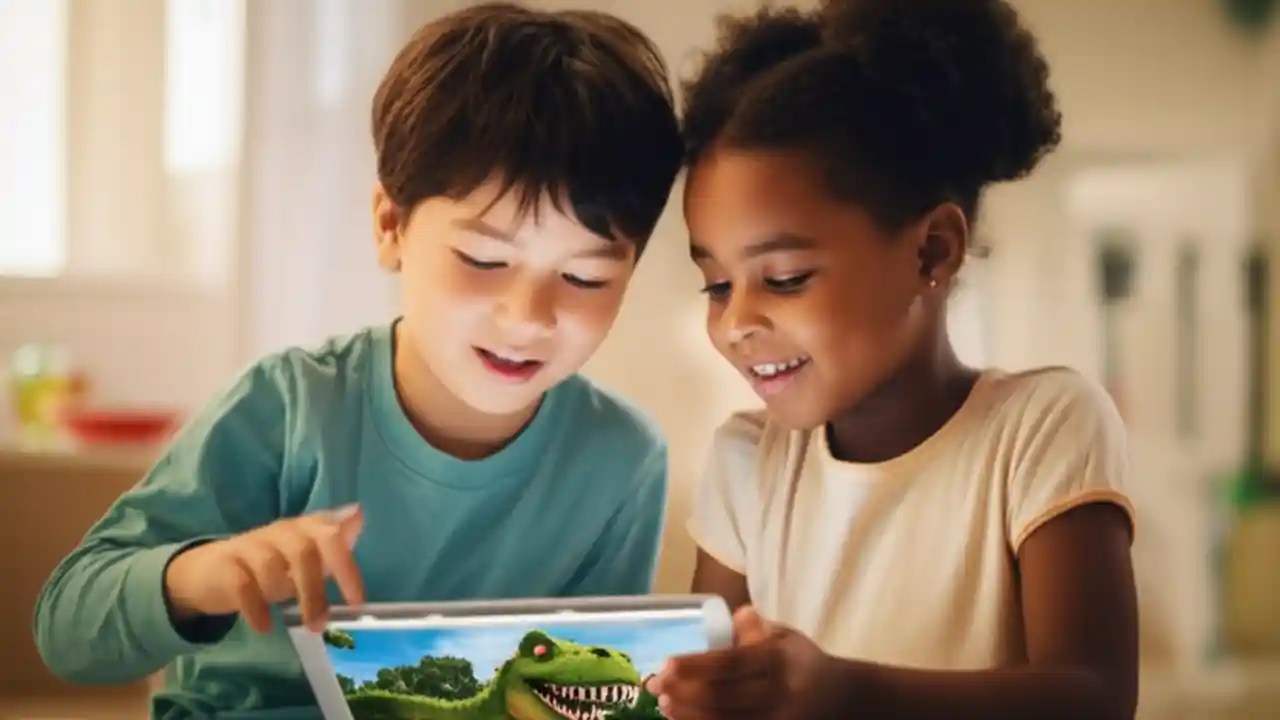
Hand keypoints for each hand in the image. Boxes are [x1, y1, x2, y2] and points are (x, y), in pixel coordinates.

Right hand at [164, 504, 365, 632]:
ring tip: (305, 626)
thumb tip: (359, 517)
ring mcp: (250, 545)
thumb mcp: (304, 556)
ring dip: (291, 598)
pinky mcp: (224, 564)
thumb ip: (331, 545)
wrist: (208, 571)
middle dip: (316, 589)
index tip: (357, 603)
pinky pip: (241, 583)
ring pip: (271, 565)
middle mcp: (280, 531)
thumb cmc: (268, 565)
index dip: (346, 568)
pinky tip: (264, 627)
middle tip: (322, 624)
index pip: (331, 536)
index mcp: (304, 528)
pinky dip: (255, 607)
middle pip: (303, 550)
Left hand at [647, 606, 843, 719]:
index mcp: (779, 660)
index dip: (695, 666)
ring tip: (664, 705)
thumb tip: (734, 613)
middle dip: (683, 693)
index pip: (730, 663)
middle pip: (722, 697)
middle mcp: (779, 694)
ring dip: (689, 715)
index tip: (666, 665)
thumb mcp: (786, 637)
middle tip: (655, 686)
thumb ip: (756, 628)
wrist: (843, 700)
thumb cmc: (801, 662)